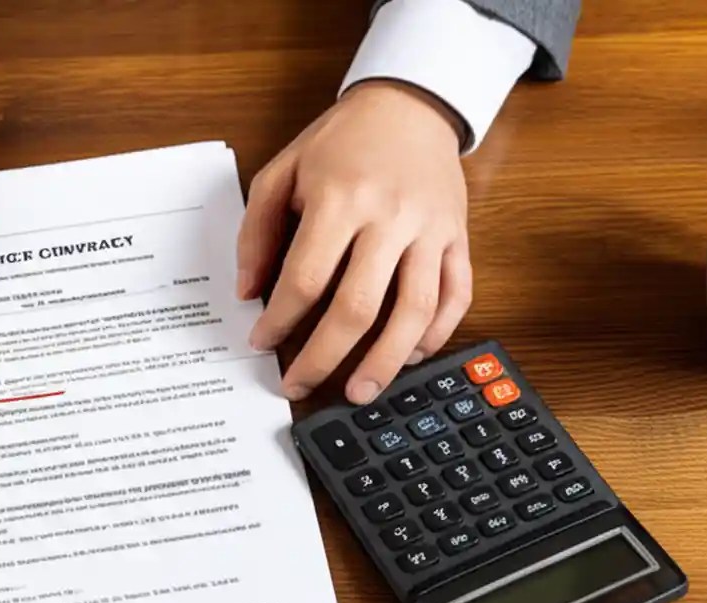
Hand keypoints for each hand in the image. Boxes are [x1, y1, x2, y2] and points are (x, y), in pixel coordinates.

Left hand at [238, 80, 472, 404]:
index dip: (279, 319)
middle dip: (323, 357)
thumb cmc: (341, 142)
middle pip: (357, 307)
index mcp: (340, 199)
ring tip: (359, 392)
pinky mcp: (458, 237)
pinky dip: (435, 334)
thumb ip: (258, 232)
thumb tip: (248, 292)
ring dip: (385, 362)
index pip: (305, 279)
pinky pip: (456, 295)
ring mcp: (430, 230)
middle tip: (299, 386)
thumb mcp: (283, 171)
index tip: (261, 342)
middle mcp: (389, 218)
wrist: (409, 105)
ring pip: (414, 311)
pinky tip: (410, 356)